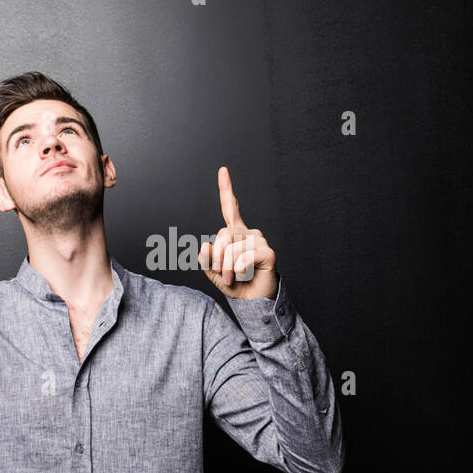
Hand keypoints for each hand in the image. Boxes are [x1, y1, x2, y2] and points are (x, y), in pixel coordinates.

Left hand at [197, 166, 276, 299]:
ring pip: (231, 249)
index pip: (230, 208)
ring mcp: (259, 241)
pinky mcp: (268, 252)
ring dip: (227, 269)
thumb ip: (207, 261)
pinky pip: (244, 257)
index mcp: (236, 234)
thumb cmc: (237, 286)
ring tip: (233, 278)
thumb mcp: (216, 273)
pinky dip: (239, 270)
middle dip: (217, 257)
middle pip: (223, 234)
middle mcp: (249, 233)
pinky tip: (245, 275)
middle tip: (222, 275)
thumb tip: (205, 246)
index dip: (226, 189)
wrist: (254, 302)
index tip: (223, 170)